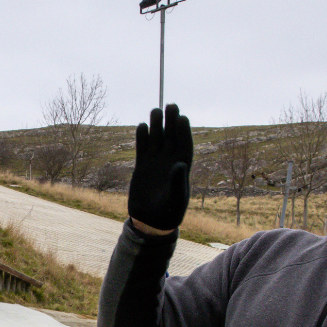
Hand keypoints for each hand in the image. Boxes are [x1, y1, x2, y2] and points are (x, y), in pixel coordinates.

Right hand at [128, 104, 192, 231]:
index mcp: (182, 166)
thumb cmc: (169, 212)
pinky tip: (142, 126)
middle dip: (172, 121)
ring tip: (155, 110)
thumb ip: (178, 182)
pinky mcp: (142, 166)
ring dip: (157, 124)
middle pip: (171, 136)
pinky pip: (143, 147)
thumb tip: (180, 164)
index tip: (182, 118)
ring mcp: (155, 162)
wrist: (151, 221)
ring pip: (157, 138)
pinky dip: (142, 137)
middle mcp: (169, 161)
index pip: (184, 144)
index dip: (184, 131)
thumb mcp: (175, 198)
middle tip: (171, 105)